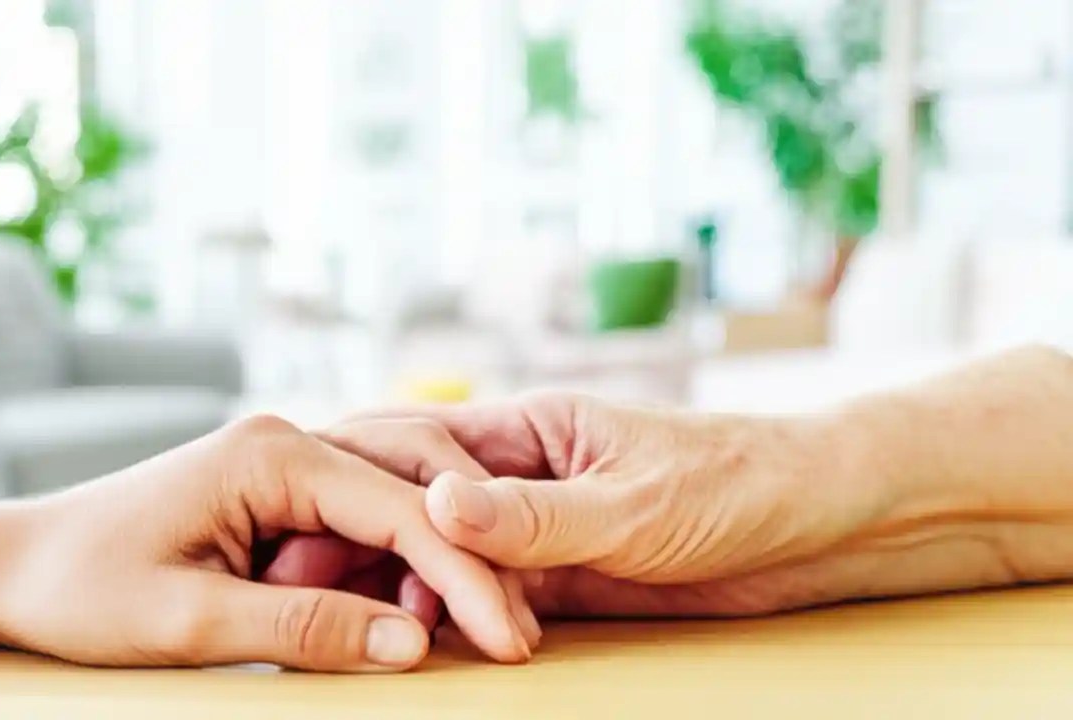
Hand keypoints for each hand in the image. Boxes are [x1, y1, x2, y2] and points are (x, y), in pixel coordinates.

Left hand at [0, 415, 535, 668]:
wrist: (13, 566)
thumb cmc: (82, 587)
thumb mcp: (190, 621)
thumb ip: (306, 627)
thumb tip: (414, 645)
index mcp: (271, 454)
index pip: (398, 510)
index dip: (462, 576)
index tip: (508, 637)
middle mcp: (288, 442)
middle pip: (414, 492)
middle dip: (469, 563)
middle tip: (515, 634)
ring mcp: (285, 463)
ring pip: (395, 504)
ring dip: (438, 565)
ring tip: (482, 629)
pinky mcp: (279, 493)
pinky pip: (360, 523)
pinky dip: (396, 567)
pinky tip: (418, 611)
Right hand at [271, 346, 1072, 616]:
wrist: (819, 522)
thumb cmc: (737, 483)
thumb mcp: (631, 502)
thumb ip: (536, 515)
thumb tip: (436, 506)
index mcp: (531, 427)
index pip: (419, 448)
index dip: (353, 485)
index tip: (297, 525)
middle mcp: (523, 473)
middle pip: (416, 501)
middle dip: (355, 535)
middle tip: (289, 578)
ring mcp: (540, 526)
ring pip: (444, 553)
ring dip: (396, 580)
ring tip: (333, 614)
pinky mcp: (565, 573)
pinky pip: (489, 593)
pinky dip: (450, 613)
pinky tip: (414, 638)